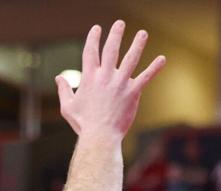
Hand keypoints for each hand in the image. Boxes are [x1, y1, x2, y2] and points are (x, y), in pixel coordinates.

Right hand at [57, 21, 165, 138]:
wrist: (99, 136)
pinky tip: (162, 59)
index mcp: (89, 78)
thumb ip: (63, 89)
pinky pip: (146, 77)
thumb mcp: (67, 106)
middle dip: (115, 34)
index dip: (93, 39)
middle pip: (111, 50)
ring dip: (137, 44)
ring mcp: (120, 83)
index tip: (97, 29)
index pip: (90, 52)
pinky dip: (154, 68)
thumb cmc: (83, 123)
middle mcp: (105, 77)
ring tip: (142, 33)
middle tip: (120, 23)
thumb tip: (58, 78)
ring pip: (130, 59)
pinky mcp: (132, 93)